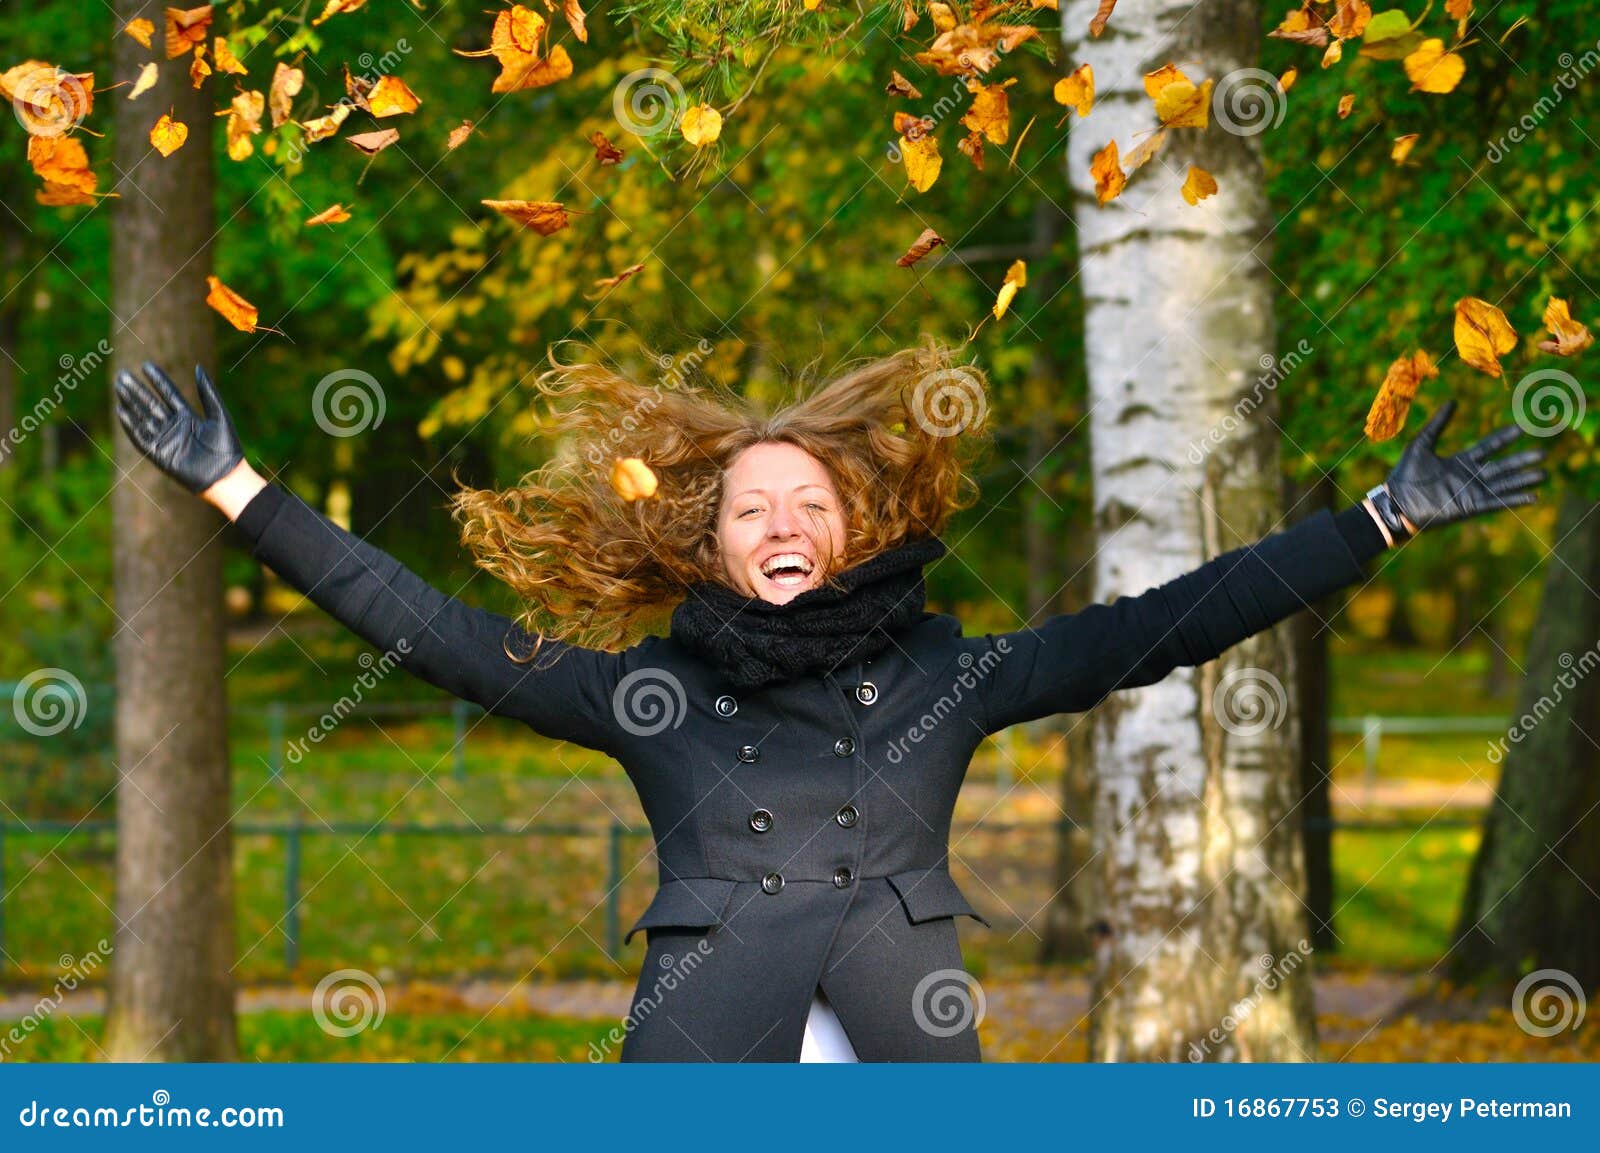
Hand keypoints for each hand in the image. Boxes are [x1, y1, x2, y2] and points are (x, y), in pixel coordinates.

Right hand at [114, 361, 243, 494]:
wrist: (226, 477)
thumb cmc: (228, 449)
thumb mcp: (219, 415)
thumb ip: (208, 392)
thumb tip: (198, 367)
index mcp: (189, 417)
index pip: (169, 394)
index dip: (158, 380)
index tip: (146, 365)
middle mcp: (174, 427)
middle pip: (151, 404)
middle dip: (137, 390)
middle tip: (122, 374)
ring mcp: (166, 440)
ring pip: (143, 417)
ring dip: (130, 403)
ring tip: (119, 387)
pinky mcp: (159, 454)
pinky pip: (141, 437)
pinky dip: (131, 425)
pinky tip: (121, 410)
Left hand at [1379, 399, 1549, 537]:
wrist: (1396, 502)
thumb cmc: (1404, 474)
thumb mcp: (1421, 444)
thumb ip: (1438, 424)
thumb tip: (1453, 401)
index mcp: (1460, 461)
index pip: (1488, 446)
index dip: (1504, 438)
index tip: (1522, 428)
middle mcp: (1469, 476)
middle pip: (1502, 466)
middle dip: (1522, 460)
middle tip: (1543, 453)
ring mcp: (1471, 492)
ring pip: (1503, 483)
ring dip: (1524, 479)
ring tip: (1544, 474)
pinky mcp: (1469, 507)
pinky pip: (1496, 502)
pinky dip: (1514, 499)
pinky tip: (1533, 497)